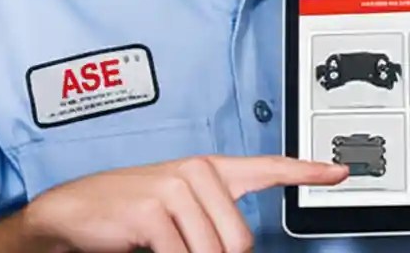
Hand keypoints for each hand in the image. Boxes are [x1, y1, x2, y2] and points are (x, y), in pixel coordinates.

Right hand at [19, 155, 347, 252]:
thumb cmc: (125, 214)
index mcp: (206, 169)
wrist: (72, 212)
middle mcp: (195, 172)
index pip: (265, 166)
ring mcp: (174, 187)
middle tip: (183, 250)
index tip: (337, 172)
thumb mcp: (175, 210)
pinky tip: (148, 248)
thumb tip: (240, 247)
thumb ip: (212, 219)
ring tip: (162, 248)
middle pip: (239, 241)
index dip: (305, 171)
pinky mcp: (153, 210)